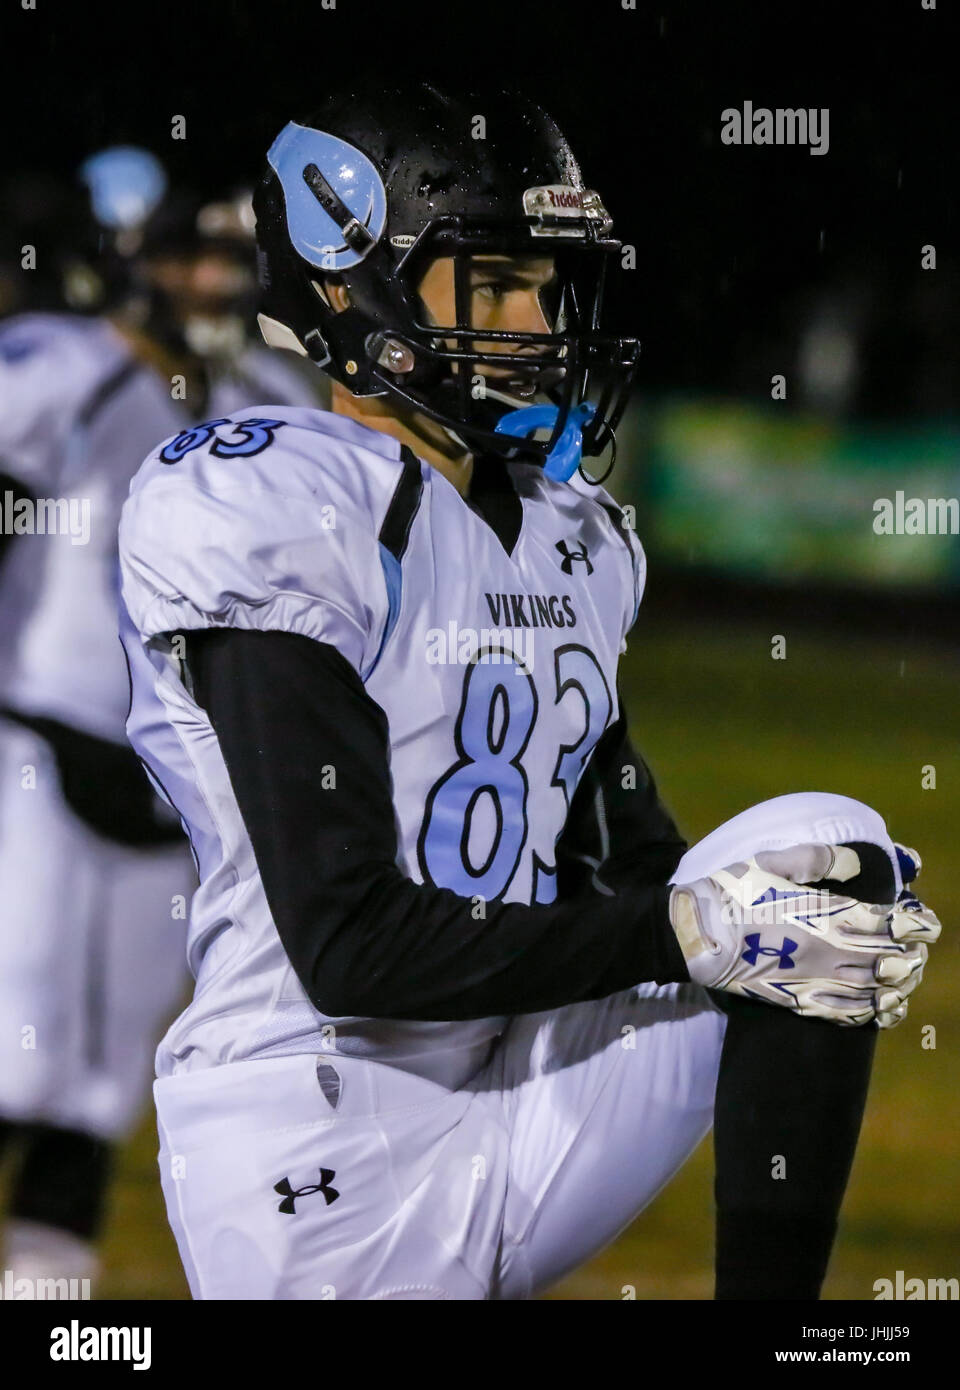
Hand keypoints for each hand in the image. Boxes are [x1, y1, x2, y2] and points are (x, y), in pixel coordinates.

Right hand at [669, 842, 939, 1026]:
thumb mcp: (772, 860)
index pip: (890, 924)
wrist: (697, 935)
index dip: (917, 925)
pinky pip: (848, 1016)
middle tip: (918, 949)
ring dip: (899, 986)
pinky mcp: (800, 1002)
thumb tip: (857, 863)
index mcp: (829, 916)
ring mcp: (816, 981)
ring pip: (876, 992)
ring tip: (906, 977)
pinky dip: (874, 1015)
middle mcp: (831, 952)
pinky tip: (884, 1009)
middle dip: (912, 956)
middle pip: (890, 961)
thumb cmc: (733, 892)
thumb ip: (819, 859)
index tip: (925, 921)